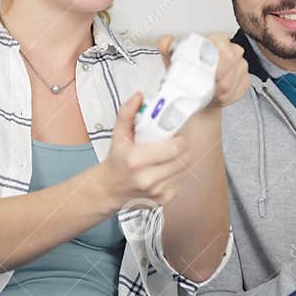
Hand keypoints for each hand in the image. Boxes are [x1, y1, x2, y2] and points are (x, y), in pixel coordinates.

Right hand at [97, 93, 188, 207]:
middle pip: (184, 158)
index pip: (175, 148)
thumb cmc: (116, 162)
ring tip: (168, 156)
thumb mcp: (118, 135)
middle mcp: (147, 179)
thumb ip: (127, 113)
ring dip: (181, 160)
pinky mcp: (164, 199)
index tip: (175, 135)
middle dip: (182, 148)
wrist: (109, 190)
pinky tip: (165, 169)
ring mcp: (157, 191)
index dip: (180, 139)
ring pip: (185, 169)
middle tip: (173, 143)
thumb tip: (139, 96)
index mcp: (136, 160)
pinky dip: (177, 173)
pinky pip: (181, 181)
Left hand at [158, 33, 249, 107]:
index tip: (201, 72)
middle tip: (202, 87)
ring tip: (206, 93)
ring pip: (232, 81)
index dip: (211, 60)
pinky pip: (237, 91)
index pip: (220, 45)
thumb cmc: (188, 75)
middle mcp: (232, 50)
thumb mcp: (173, 60)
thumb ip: (168, 47)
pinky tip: (215, 97)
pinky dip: (224, 98)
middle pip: (230, 62)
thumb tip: (166, 41)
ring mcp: (241, 66)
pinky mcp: (245, 81)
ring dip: (216, 92)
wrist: (197, 94)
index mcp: (216, 40)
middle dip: (214, 78)